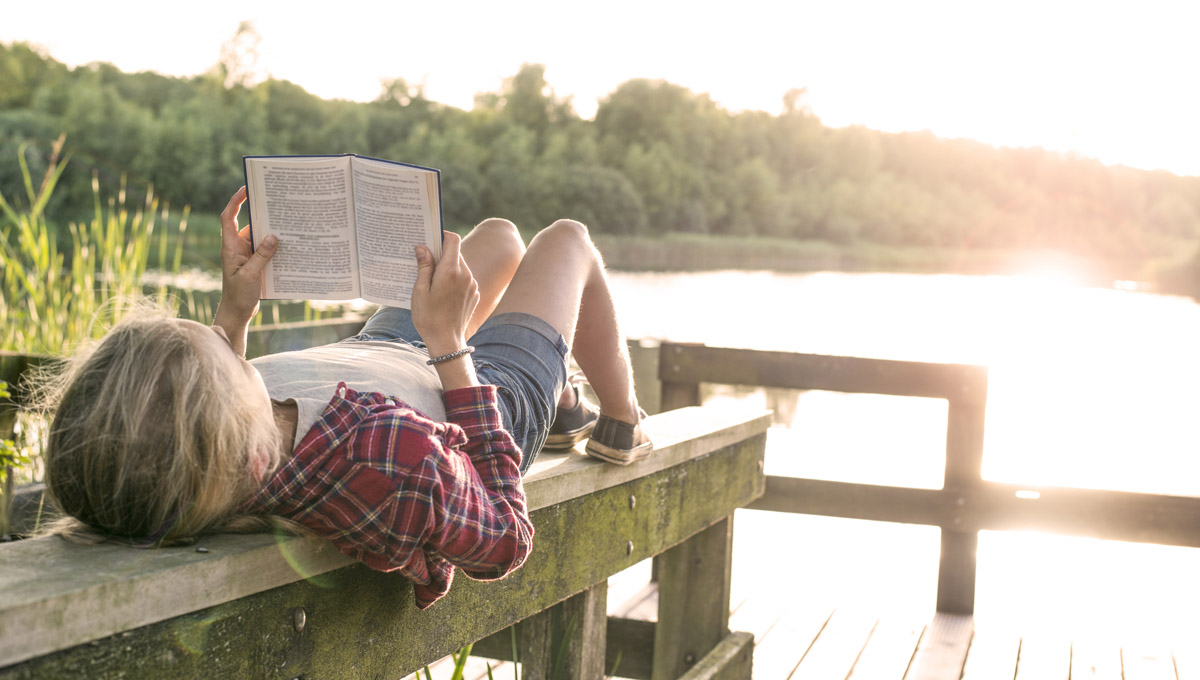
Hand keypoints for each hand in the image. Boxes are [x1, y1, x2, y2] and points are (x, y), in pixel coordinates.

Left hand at [218, 186, 277, 322]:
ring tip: (289, 223)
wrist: (237, 312)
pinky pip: (266, 249)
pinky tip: (290, 245)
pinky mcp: (255, 262)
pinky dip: (276, 246)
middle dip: (262, 213)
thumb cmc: (238, 295)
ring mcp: (246, 254)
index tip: (246, 188)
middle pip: (249, 223)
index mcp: (230, 246)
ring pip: (260, 236)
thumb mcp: (251, 275)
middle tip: (277, 202)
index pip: (228, 217)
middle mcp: (237, 247)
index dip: (235, 201)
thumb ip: (261, 256)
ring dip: (272, 232)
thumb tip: (273, 237)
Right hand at [411, 231, 479, 356]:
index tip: (430, 238)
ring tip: (430, 280)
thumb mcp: (420, 291)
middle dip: (440, 253)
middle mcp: (466, 275)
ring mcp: (472, 285)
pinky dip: (453, 279)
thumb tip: (423, 247)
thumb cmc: (429, 317)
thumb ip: (423, 267)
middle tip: (424, 260)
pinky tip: (441, 292)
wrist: (447, 342)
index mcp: (451, 271)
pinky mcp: (474, 294)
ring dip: (446, 267)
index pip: (453, 240)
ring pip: (460, 266)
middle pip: (455, 253)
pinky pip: (464, 279)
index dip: (442, 235)